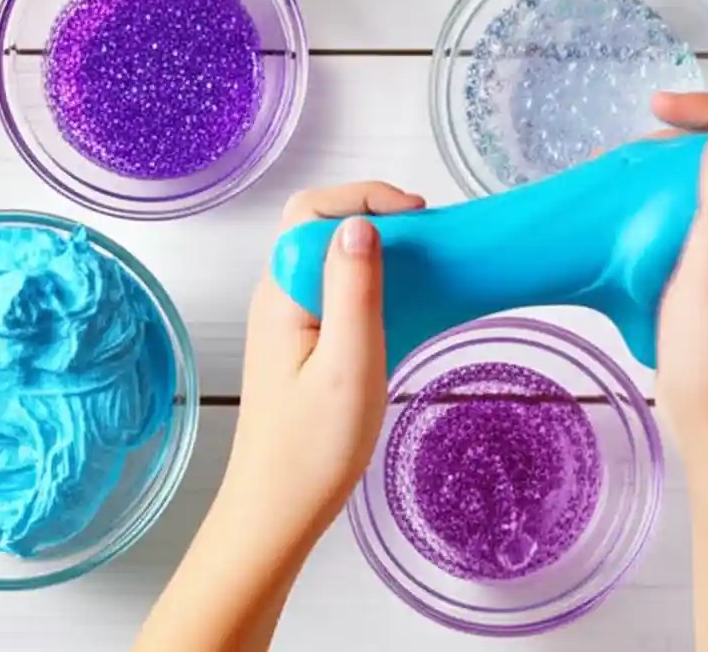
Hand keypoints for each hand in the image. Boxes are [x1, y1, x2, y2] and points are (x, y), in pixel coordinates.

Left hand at [222, 182, 425, 542]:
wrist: (277, 510)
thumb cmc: (313, 450)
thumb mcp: (348, 367)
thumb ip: (355, 292)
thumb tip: (359, 224)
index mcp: (282, 294)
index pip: (311, 210)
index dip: (365, 197)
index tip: (419, 218)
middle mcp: (278, 296)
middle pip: (318, 225)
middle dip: (374, 215)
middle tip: (429, 239)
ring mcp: (288, 319)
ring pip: (329, 257)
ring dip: (376, 250)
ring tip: (426, 266)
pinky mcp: (301, 342)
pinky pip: (335, 290)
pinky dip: (372, 282)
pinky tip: (405, 305)